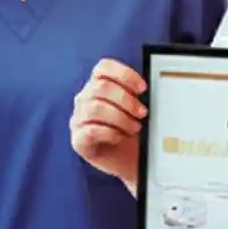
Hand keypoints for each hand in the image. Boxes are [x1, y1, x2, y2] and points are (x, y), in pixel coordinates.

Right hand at [70, 59, 148, 185]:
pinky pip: (91, 131)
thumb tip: (149, 90)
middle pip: (100, 87)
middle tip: (143, 113)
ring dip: (120, 118)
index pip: (103, 68)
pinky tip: (120, 138)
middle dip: (126, 100)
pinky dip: (110, 133)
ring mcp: (78, 119)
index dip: (124, 74)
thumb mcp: (138, 110)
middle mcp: (84, 99)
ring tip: (134, 128)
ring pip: (95, 108)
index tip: (143, 88)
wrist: (130, 161)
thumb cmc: (133, 132)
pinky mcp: (78, 140)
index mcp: (98, 86)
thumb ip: (139, 96)